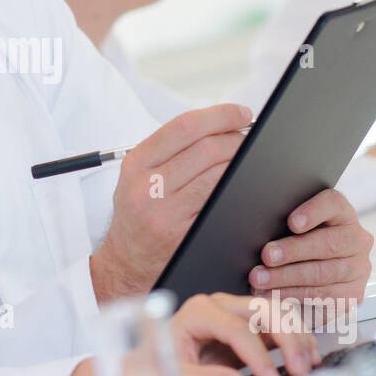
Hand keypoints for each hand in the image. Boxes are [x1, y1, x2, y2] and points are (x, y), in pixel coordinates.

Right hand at [90, 103, 252, 300]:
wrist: (126, 262)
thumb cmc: (138, 214)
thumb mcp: (137, 177)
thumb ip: (168, 151)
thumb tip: (220, 125)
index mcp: (136, 164)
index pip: (185, 126)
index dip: (220, 115)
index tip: (241, 114)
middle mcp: (148, 187)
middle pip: (208, 149)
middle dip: (237, 140)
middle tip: (248, 141)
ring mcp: (167, 214)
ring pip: (219, 175)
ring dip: (241, 164)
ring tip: (248, 162)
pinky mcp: (185, 236)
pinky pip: (222, 204)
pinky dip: (238, 191)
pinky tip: (243, 187)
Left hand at [167, 292, 321, 375]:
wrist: (163, 361)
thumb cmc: (165, 366)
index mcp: (197, 312)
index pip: (236, 328)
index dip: (258, 356)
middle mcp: (220, 304)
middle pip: (264, 310)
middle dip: (288, 340)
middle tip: (300, 372)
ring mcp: (238, 310)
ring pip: (278, 312)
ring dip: (299, 338)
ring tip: (308, 367)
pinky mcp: (253, 323)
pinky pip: (284, 324)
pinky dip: (300, 340)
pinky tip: (308, 360)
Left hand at [247, 188, 373, 303]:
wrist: (317, 275)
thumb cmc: (299, 244)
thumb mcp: (294, 228)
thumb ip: (284, 225)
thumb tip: (257, 231)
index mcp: (342, 214)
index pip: (333, 204)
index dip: (313, 212)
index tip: (292, 222)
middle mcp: (356, 239)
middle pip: (328, 243)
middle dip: (293, 250)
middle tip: (266, 256)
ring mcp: (357, 268)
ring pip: (322, 273)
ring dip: (286, 278)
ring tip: (260, 280)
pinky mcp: (352, 294)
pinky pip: (322, 297)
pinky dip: (293, 296)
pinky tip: (272, 294)